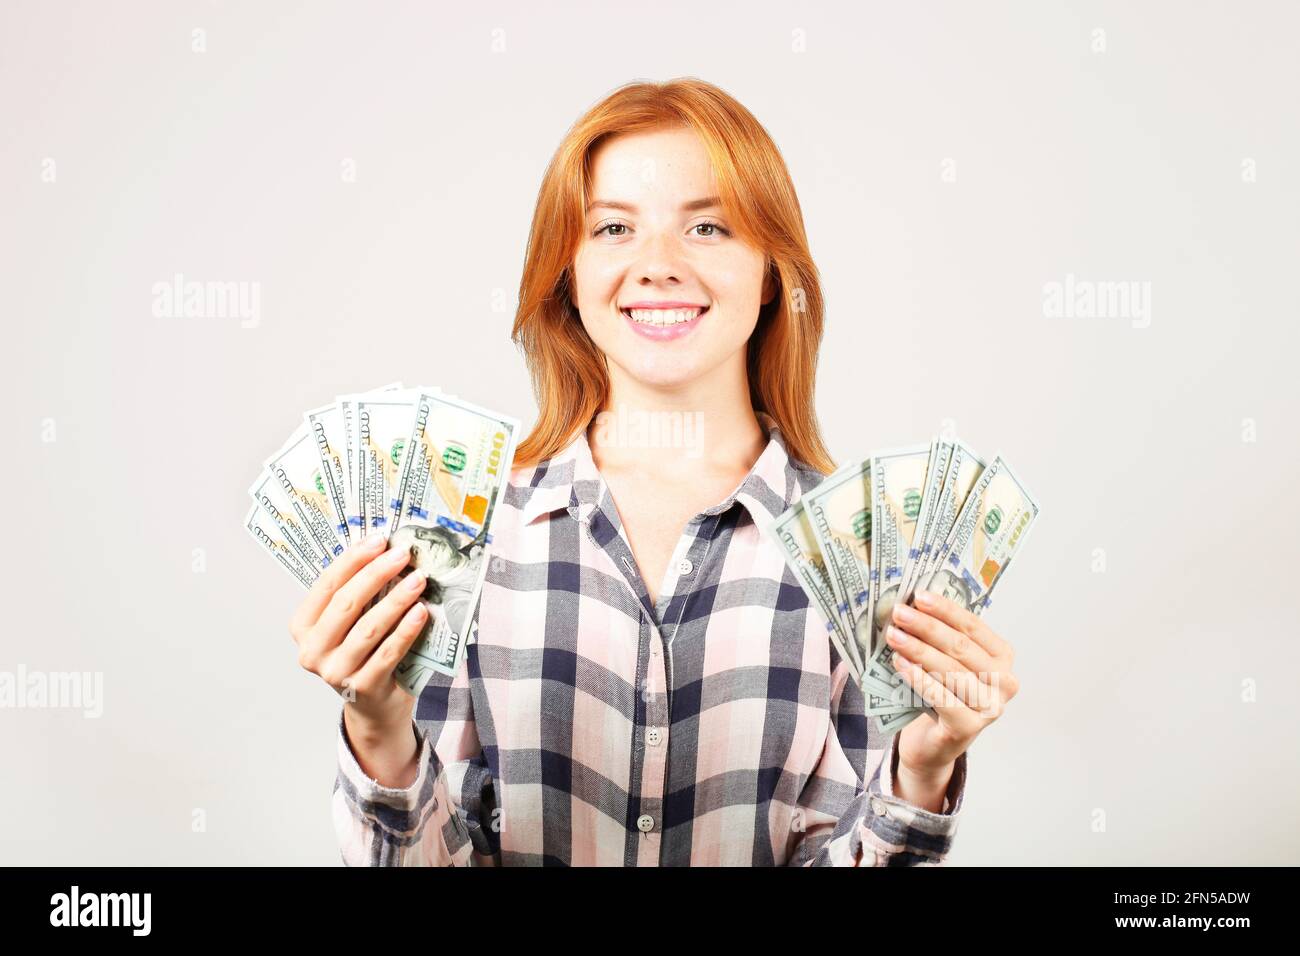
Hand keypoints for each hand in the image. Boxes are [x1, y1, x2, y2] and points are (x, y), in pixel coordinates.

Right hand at [288, 531, 428, 739]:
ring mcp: (335, 672)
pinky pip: (388, 653)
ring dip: (396, 600)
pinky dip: (406, 630)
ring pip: (368, 628)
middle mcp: (312, 650)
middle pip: (346, 603)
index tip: (380, 540)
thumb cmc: (364, 652)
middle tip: (403, 554)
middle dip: (377, 574)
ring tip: (418, 579)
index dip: (354, 559)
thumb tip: (386, 550)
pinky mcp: (362, 687)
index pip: (327, 585)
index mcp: (303, 627)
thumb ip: (359, 593)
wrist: (375, 705)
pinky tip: (422, 611)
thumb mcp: (351, 623)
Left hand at [886, 589, 1018, 780]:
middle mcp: (1004, 681)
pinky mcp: (969, 728)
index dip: (945, 609)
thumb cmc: (941, 693)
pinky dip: (919, 678)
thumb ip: (941, 637)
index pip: (972, 626)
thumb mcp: (946, 661)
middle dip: (926, 627)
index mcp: (1002, 656)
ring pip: (950, 670)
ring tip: (893, 635)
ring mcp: (990, 707)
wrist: (935, 742)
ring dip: (918, 650)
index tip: (918, 595)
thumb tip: (913, 605)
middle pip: (960, 647)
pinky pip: (942, 697)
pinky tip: (900, 664)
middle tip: (899, 613)